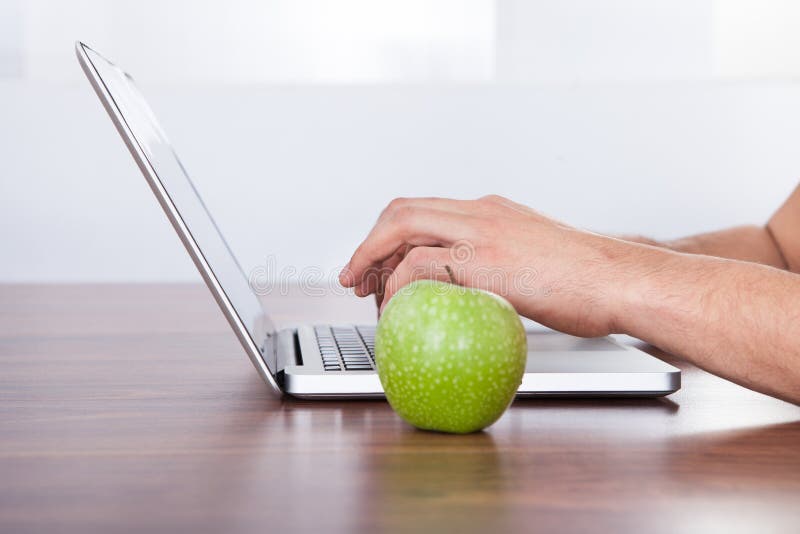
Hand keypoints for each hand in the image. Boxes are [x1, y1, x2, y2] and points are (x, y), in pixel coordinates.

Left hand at [339, 195, 648, 336]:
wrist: (622, 280)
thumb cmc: (588, 280)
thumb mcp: (536, 260)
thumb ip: (501, 266)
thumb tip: (477, 294)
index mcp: (491, 211)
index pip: (424, 210)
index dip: (390, 235)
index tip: (378, 264)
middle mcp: (481, 212)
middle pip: (402, 210)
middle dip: (369, 243)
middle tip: (355, 277)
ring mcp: (483, 231)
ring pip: (402, 226)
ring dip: (372, 258)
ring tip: (363, 291)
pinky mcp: (485, 259)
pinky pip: (420, 265)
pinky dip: (397, 285)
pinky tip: (395, 308)